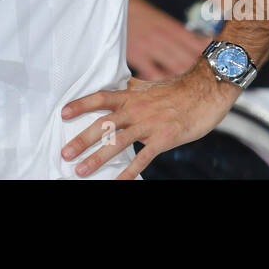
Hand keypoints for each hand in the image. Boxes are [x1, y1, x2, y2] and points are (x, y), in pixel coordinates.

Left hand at [61, 67, 239, 178]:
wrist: (206, 90)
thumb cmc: (178, 90)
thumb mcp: (150, 87)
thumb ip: (133, 91)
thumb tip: (120, 89)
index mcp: (131, 95)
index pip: (101, 98)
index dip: (81, 105)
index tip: (63, 113)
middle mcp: (136, 109)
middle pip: (103, 125)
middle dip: (81, 139)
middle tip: (65, 152)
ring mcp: (149, 124)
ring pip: (118, 143)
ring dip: (97, 158)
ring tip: (81, 170)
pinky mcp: (163, 138)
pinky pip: (143, 158)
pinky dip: (129, 171)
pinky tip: (117, 182)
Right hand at [127, 0, 209, 79]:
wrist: (112, 4)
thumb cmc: (135, 10)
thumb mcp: (158, 17)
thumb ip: (175, 30)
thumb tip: (196, 40)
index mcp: (169, 26)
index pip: (196, 43)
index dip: (205, 52)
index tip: (208, 57)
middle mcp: (162, 37)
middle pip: (189, 59)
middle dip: (194, 67)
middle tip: (194, 70)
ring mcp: (149, 47)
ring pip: (176, 68)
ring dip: (179, 74)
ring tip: (179, 77)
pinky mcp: (135, 55)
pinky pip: (154, 75)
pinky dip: (159, 78)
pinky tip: (159, 78)